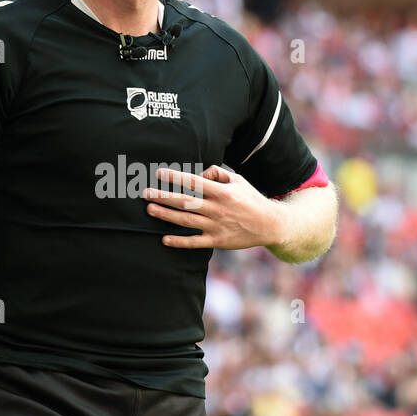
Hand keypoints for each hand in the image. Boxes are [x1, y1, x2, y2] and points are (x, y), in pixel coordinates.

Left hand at [143, 165, 284, 249]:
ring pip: (186, 221)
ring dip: (167, 215)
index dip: (176, 178)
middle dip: (164, 197)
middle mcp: (218, 209)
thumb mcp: (238, 180)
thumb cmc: (251, 199)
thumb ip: (217, 174)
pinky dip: (179, 241)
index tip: (159, 174)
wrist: (270, 225)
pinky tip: (164, 239)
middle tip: (145, 193)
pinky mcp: (217, 241)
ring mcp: (217, 226)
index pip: (194, 183)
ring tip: (150, 210)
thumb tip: (199, 173)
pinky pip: (194, 242)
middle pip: (185, 202)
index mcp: (222, 192)